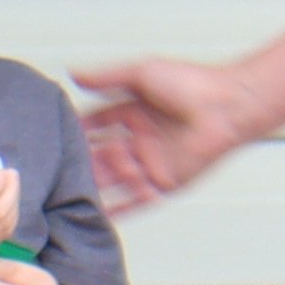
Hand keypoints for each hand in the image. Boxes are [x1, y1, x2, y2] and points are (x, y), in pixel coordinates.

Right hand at [72, 60, 256, 209]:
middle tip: (62, 168)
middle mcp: (142, 138)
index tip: (57, 138)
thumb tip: (74, 74)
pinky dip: (121, 207)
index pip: (97, 124)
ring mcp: (153, 161)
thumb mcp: (141, 73)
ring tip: (77, 187)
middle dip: (84, 161)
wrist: (226, 107)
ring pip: (117, 177)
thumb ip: (106, 78)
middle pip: (103, 154)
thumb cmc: (193, 84)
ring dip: (99, 182)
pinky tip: (102, 212)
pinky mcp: (166, 182)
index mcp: (134, 112)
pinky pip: (139, 199)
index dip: (79, 131)